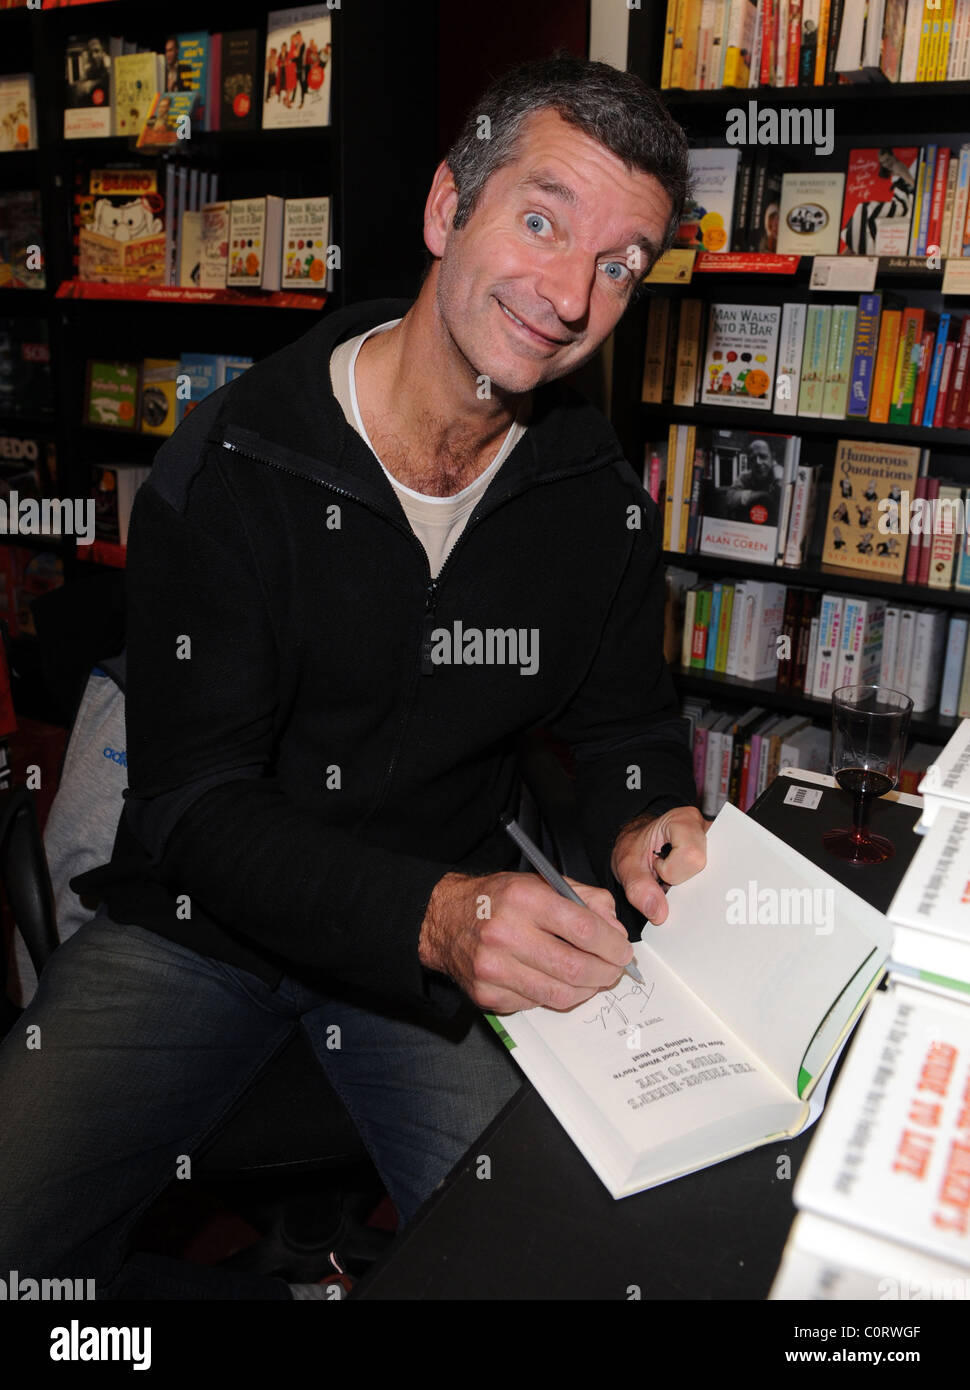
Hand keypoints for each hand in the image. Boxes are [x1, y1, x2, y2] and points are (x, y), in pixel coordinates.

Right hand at [418, 870, 635, 1014]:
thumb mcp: (541, 882)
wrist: (444, 920)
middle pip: (575, 967)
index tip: (623, 950)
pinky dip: (557, 995)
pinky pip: (537, 1004)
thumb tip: (615, 931)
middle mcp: (505, 934)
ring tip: (594, 978)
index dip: (612, 944)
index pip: (582, 928)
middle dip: (606, 972)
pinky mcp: (487, 994)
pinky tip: (559, 981)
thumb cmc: (498, 899)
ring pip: (560, 993)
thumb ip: (585, 899)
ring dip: (587, 989)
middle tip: (615, 969)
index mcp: (523, 899)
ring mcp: (494, 969)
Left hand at [610, 804, 709, 924]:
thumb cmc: (635, 846)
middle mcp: (705, 829)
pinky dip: (697, 890)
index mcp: (683, 821)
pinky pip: (714, 883)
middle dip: (685, 885)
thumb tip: (660, 914)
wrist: (637, 843)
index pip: (691, 855)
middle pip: (708, 870)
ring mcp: (715, 844)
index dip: (671, 871)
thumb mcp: (627, 865)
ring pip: (714, 881)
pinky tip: (684, 883)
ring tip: (674, 878)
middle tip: (666, 876)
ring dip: (692, 889)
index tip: (657, 865)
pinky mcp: (718, 859)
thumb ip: (639, 888)